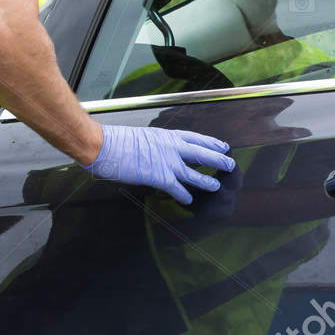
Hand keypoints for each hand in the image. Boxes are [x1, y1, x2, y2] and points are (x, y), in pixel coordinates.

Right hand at [84, 125, 234, 203]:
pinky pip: (177, 188)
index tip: (222, 146)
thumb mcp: (140, 136)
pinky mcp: (159, 176)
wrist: (105, 145)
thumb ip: (153, 145)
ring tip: (216, 185)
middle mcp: (171, 147)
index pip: (195, 138)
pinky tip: (189, 199)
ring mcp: (167, 162)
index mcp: (166, 135)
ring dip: (207, 180)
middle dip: (218, 159)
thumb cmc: (116, 140)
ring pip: (194, 173)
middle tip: (230, 164)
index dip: (210, 142)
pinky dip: (184, 195)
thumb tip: (155, 152)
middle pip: (202, 153)